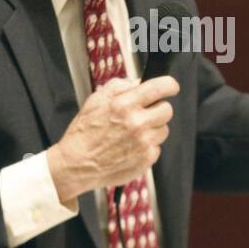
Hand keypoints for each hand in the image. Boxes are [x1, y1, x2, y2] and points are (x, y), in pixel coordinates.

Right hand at [48, 75, 178, 205]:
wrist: (77, 164)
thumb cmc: (84, 133)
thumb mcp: (95, 100)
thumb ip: (119, 86)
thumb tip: (137, 83)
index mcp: (125, 104)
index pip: (160, 88)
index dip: (170, 85)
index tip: (171, 87)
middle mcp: (137, 123)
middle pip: (167, 109)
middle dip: (157, 109)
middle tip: (144, 114)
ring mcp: (143, 143)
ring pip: (163, 130)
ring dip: (152, 129)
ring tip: (132, 134)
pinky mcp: (146, 159)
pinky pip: (156, 148)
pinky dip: (146, 147)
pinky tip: (130, 148)